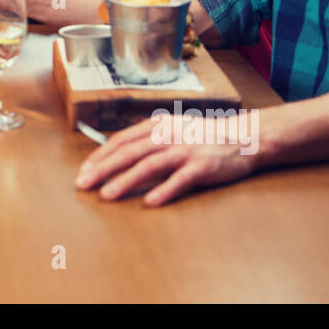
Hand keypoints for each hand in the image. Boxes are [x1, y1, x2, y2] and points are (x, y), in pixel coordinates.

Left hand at [75, 111, 259, 204]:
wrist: (245, 136)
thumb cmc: (205, 136)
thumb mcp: (174, 128)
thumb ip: (149, 138)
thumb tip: (119, 152)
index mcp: (158, 126)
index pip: (121, 140)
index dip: (100, 155)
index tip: (83, 170)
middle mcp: (168, 135)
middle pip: (129, 152)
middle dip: (103, 169)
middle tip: (83, 184)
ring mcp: (185, 150)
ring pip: (149, 165)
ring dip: (125, 180)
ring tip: (107, 195)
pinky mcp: (203, 166)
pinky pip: (180, 180)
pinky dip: (164, 191)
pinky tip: (150, 202)